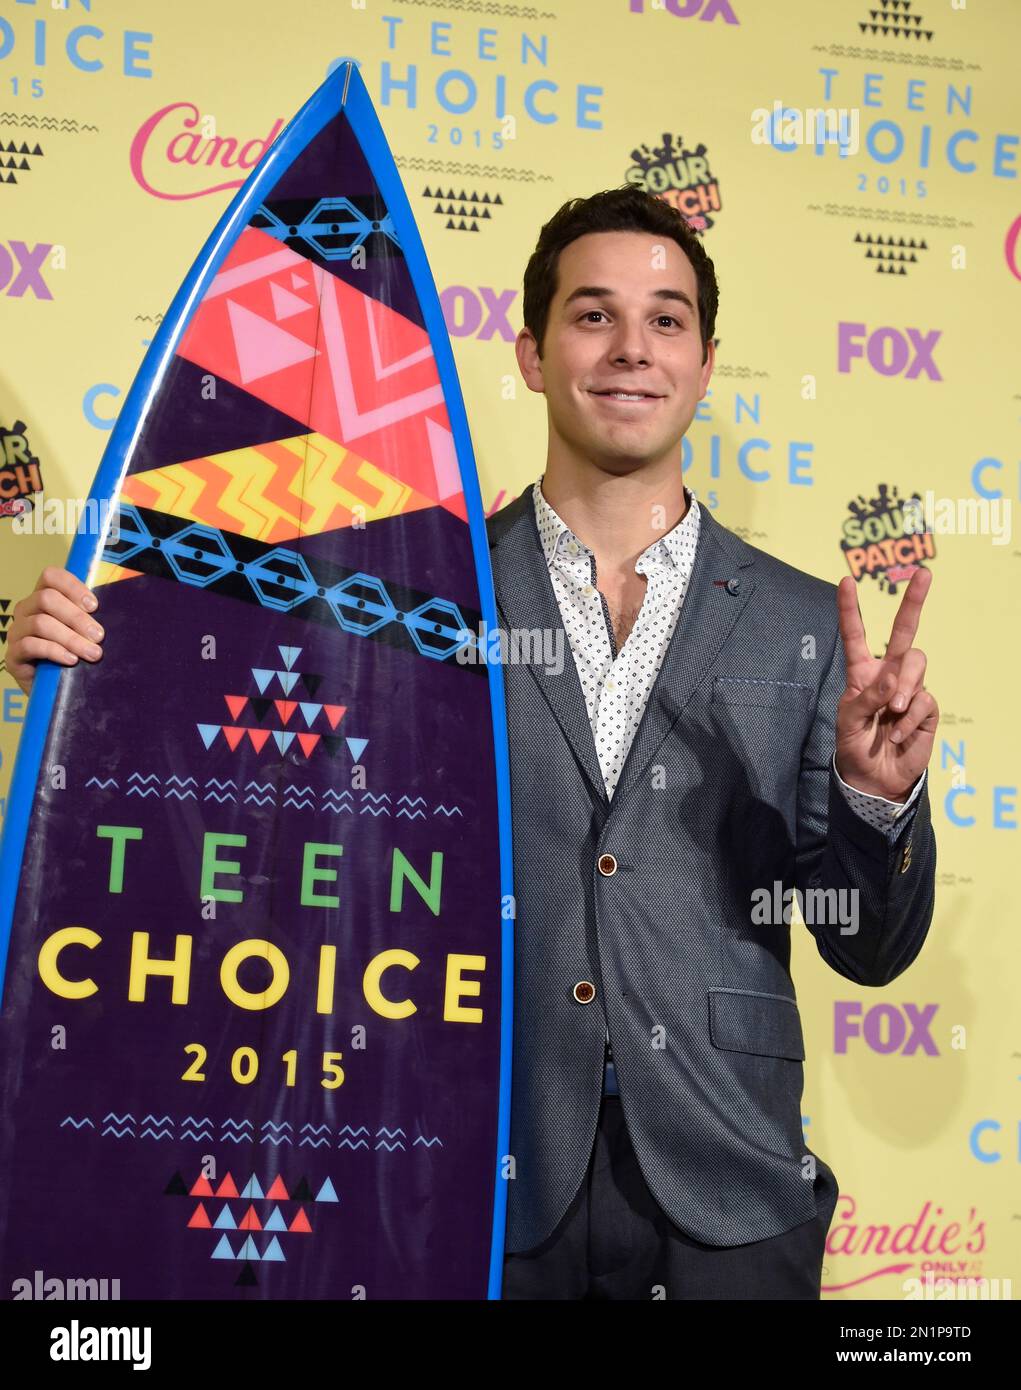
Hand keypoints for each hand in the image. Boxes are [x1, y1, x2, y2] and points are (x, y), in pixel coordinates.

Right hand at [7, 567, 104, 696]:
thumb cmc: (73, 656)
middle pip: (46, 599)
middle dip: (77, 617)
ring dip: (71, 638)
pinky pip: (30, 646)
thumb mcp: (82, 633)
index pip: (50, 576)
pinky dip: (54, 651)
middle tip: (99, 636)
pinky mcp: (13, 655)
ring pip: (40, 623)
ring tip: (92, 653)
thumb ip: (90, 619)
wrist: (55, 691)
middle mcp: (26, 611)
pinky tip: (71, 660)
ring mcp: (17, 632)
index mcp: (42, 598)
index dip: (72, 586)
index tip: (94, 606)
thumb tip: (117, 610)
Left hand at [834, 569, 938, 801]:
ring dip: (904, 686)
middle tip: (924, 572)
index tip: (845, 580)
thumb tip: (892, 681)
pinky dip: (908, 720)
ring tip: (892, 714)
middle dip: (914, 601)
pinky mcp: (926, 708)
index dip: (849, 609)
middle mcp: (888, 674)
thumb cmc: (855, 745)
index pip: (855, 635)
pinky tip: (897, 736)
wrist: (875, 777)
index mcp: (862, 672)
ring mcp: (910, 689)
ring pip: (916, 664)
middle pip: (904, 632)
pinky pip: (923, 700)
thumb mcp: (849, 721)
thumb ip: (867, 698)